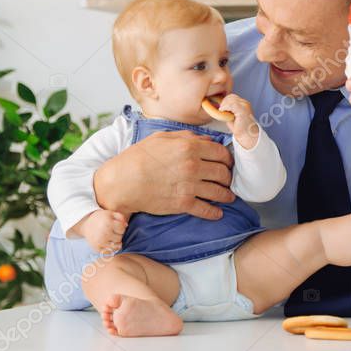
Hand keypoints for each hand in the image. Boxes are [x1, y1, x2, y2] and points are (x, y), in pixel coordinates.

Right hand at [73, 209, 126, 253]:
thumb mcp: (110, 213)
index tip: (116, 226)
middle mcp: (104, 233)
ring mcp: (100, 242)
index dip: (121, 227)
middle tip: (112, 231)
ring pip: (116, 246)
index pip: (122, 229)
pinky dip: (111, 248)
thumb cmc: (101, 218)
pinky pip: (110, 252)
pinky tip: (108, 243)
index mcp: (108, 223)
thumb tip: (126, 226)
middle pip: (119, 238)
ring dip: (116, 243)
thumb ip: (120, 217)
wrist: (86, 224)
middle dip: (118, 234)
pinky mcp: (97, 248)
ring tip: (112, 238)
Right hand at [94, 130, 234, 219]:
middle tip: (227, 180)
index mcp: (189, 147)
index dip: (227, 158)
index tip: (227, 163)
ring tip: (228, 197)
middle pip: (223, 173)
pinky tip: (218, 213)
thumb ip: (186, 136)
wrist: (122, 181)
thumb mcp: (161, 137)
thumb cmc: (138, 157)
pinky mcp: (183, 203)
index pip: (220, 152)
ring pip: (219, 192)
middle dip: (228, 177)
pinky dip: (215, 213)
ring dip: (226, 195)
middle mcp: (193, 166)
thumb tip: (207, 140)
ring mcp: (190, 186)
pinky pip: (206, 210)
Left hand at [217, 93, 259, 149]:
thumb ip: (228, 109)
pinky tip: (223, 112)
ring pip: (231, 100)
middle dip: (224, 102)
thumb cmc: (239, 128)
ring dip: (224, 105)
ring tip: (222, 112)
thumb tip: (220, 105)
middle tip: (221, 110)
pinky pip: (231, 105)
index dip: (225, 101)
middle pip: (231, 96)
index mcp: (243, 104)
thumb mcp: (231, 116)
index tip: (221, 108)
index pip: (232, 97)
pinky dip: (225, 107)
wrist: (246, 135)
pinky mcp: (243, 110)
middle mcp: (245, 103)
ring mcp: (245, 106)